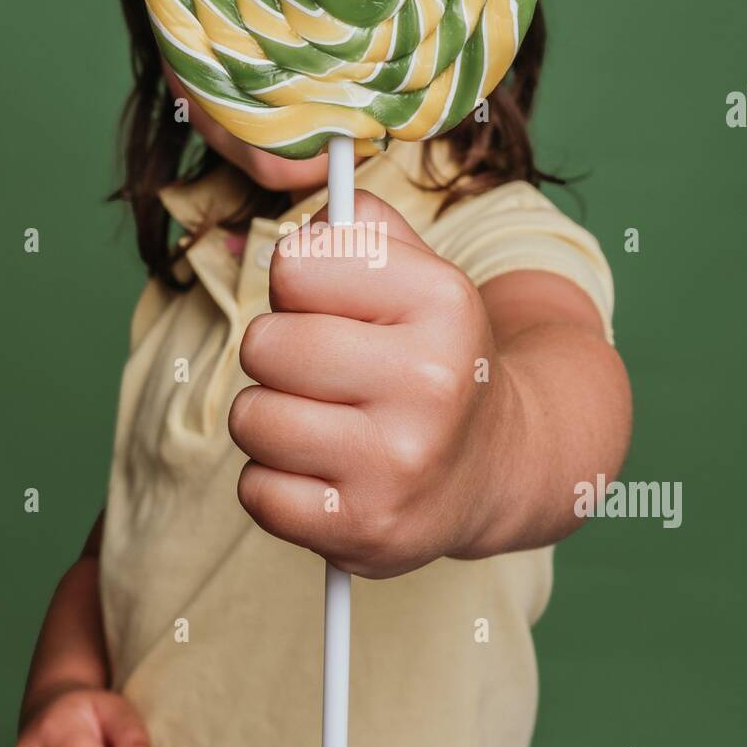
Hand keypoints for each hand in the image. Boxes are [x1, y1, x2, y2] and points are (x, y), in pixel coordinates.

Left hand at [229, 191, 503, 578]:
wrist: (495, 466)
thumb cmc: (430, 355)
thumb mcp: (419, 271)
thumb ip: (357, 221)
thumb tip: (303, 217)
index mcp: (442, 301)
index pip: (295, 264)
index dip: (298, 284)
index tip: (332, 307)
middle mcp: (430, 383)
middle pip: (264, 344)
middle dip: (276, 354)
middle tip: (322, 372)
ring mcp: (398, 465)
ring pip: (251, 418)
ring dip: (269, 419)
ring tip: (322, 422)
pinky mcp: (365, 530)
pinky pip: (256, 492)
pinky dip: (274, 483)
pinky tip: (323, 473)